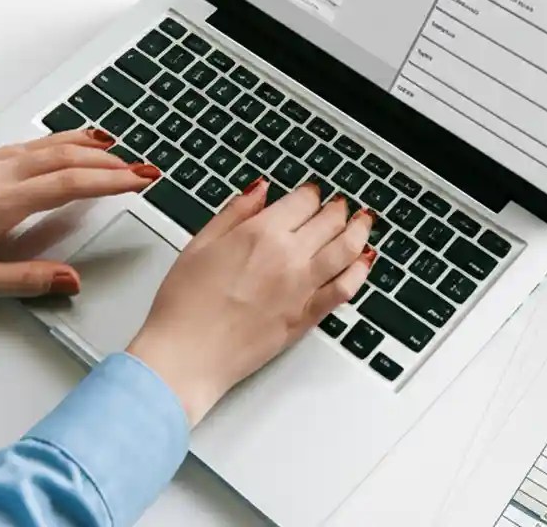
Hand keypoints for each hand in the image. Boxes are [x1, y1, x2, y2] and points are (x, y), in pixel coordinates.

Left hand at [0, 129, 160, 300]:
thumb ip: (27, 281)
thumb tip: (71, 280)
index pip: (68, 185)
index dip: (110, 181)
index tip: (140, 180)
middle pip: (63, 158)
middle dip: (109, 162)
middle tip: (142, 166)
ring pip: (42, 146)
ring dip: (82, 145)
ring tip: (113, 146)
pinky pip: (20, 147)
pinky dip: (51, 144)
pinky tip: (61, 146)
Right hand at [127, 179, 374, 424]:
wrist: (187, 356)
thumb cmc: (184, 306)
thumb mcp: (199, 244)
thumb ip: (235, 212)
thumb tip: (259, 190)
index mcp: (260, 233)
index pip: (303, 201)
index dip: (311, 193)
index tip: (312, 193)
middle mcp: (287, 257)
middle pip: (330, 220)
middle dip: (338, 208)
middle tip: (340, 205)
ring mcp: (302, 288)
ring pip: (347, 249)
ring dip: (359, 230)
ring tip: (362, 223)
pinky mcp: (307, 317)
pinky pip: (345, 288)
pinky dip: (359, 271)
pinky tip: (362, 263)